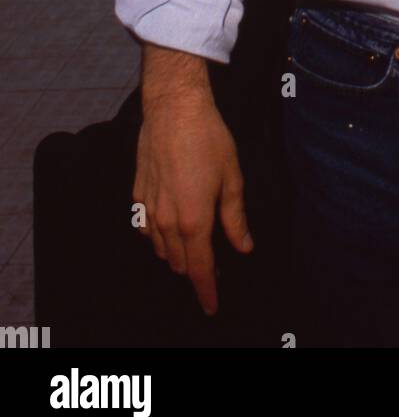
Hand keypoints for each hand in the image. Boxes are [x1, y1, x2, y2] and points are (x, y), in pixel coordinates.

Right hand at [133, 91, 253, 315]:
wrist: (173, 109)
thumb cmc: (208, 139)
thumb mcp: (232, 178)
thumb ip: (235, 218)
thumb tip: (244, 247)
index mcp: (194, 221)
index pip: (201, 270)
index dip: (207, 291)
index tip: (212, 307)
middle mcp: (167, 222)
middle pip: (180, 263)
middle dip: (196, 272)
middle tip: (215, 268)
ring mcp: (148, 209)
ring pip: (161, 250)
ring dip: (178, 256)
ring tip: (196, 248)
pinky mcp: (137, 195)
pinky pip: (146, 230)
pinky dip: (159, 238)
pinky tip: (171, 228)